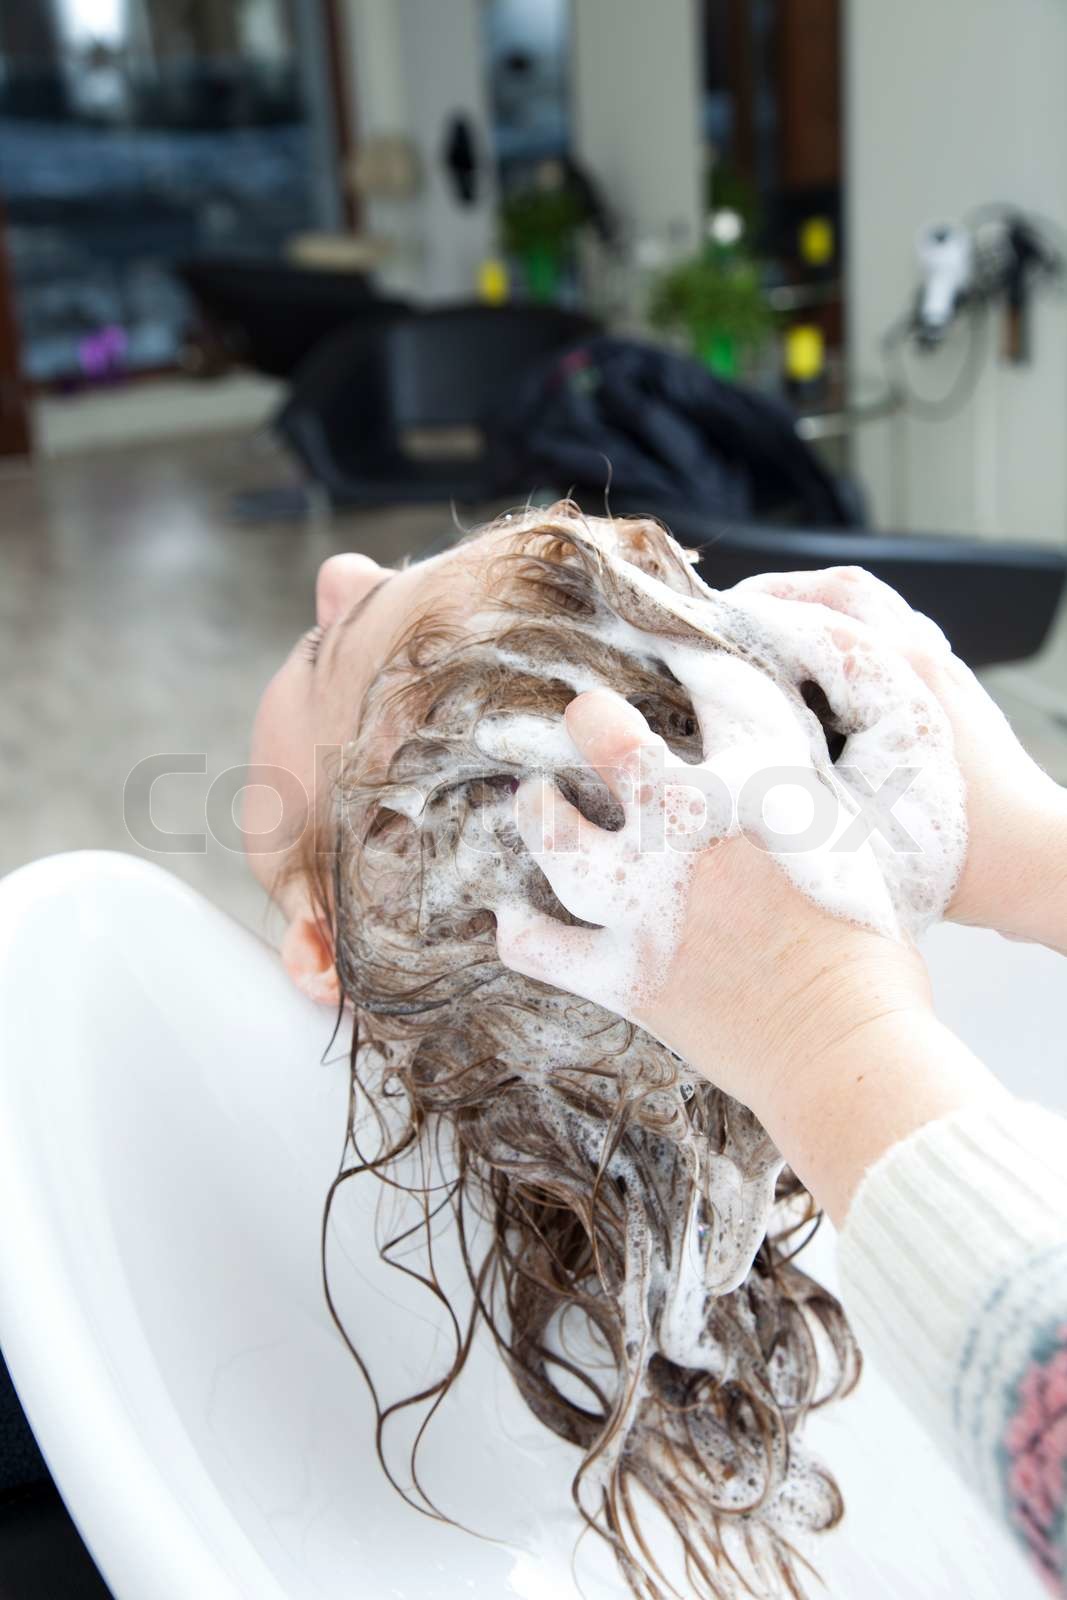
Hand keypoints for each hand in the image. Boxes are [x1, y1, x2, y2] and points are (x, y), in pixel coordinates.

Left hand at [495, 687, 1004, 1222]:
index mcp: (753, 788)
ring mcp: (642, 901)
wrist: (845, 1047)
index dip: (691, 659)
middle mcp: (682, 830)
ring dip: (538, 813)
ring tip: (534, 802)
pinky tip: (510, 920)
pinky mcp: (621, 973)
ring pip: (554, 837)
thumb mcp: (854, 849)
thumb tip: (783, 778)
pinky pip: (540, 948)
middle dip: (589, 718)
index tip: (675, 649)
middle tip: (584, 718)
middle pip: (606, 737)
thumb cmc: (870, 954)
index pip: (717, 691)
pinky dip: (520, 933)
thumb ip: (805, 802)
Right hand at [731, 566, 1066, 950]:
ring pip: (865, 601)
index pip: (805, 621)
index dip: (739, 625)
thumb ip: (787, 773)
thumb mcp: (852, 822)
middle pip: (838, 589)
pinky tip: (810, 669)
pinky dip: (840, 630)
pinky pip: (885, 628)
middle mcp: (923, 655)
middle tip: (717, 621)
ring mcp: (941, 664)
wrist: (1041, 862)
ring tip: (754, 635)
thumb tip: (724, 742)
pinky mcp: (947, 683)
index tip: (689, 635)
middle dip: (771, 598)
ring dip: (808, 607)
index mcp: (900, 677)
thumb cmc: (962, 855)